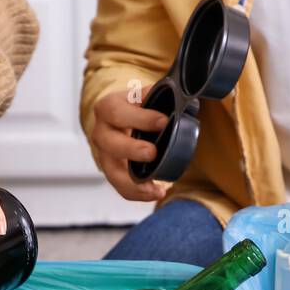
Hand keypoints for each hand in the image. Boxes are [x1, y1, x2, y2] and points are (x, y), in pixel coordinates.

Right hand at [91, 86, 169, 201]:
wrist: (121, 119)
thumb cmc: (135, 107)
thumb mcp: (143, 95)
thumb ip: (157, 95)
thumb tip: (188, 101)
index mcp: (108, 108)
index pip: (118, 112)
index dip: (140, 118)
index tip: (164, 121)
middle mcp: (101, 132)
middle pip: (110, 143)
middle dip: (131, 149)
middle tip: (152, 153)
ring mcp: (105, 155)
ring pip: (111, 171)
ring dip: (133, 182)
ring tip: (155, 188)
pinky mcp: (112, 171)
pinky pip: (120, 187)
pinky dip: (137, 193)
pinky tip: (155, 193)